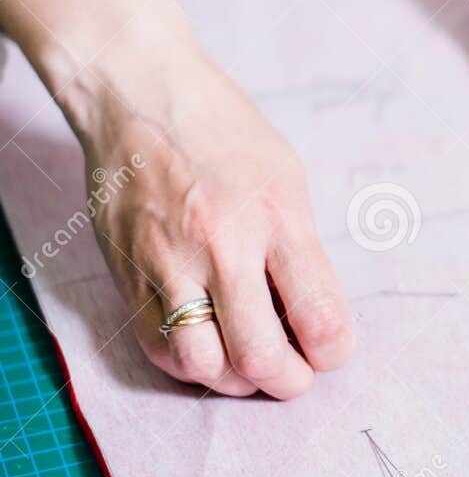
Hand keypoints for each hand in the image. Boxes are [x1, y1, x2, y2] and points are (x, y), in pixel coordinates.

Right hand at [0, 0, 352, 400]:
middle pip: (260, 356)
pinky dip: (190, 364)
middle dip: (287, 382)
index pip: (319, 315)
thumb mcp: (286, 176)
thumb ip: (300, 249)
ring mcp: (169, 261)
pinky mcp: (128, 273)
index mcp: (277, 214)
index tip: (330, 352)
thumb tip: (312, 320)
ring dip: (235, 383)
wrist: (137, 94)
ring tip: (248, 366)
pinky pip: (159, 347)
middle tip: (294, 375)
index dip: (333, 353)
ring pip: (204, 366)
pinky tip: (208, 349)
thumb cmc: (222, 131)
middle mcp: (223, 243)